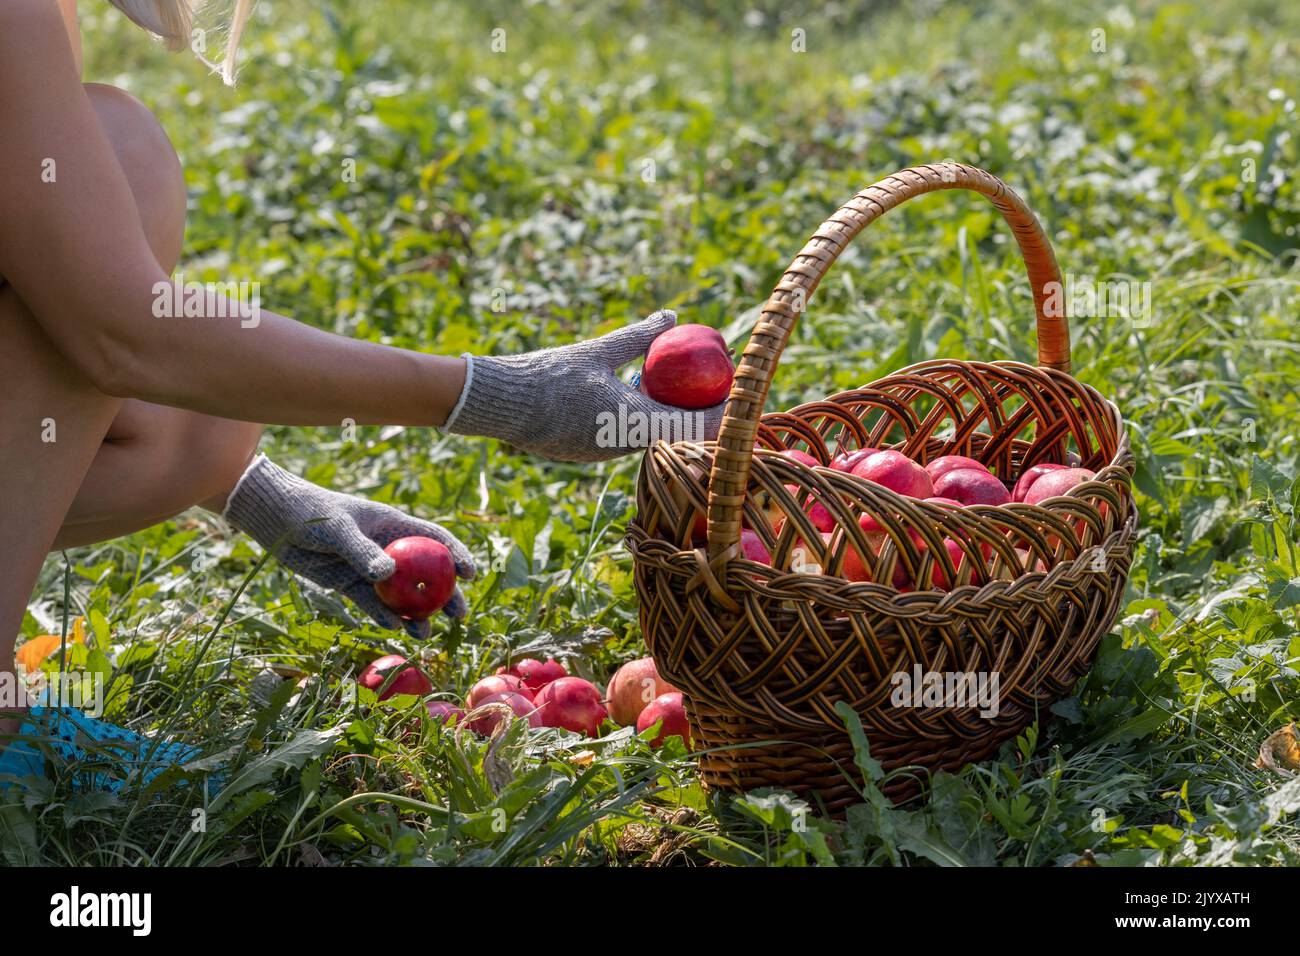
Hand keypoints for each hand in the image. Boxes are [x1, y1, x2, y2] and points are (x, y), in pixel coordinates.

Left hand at [223, 456, 474, 638]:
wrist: (275, 519)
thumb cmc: (310, 512)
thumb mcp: (337, 529)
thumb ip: (362, 552)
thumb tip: (387, 575)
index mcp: (392, 525)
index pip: (433, 539)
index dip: (454, 554)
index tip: (470, 574)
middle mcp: (386, 547)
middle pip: (424, 572)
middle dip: (443, 593)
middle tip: (459, 614)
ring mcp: (368, 567)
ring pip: (400, 594)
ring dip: (415, 612)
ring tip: (425, 631)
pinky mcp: (349, 583)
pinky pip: (372, 603)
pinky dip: (383, 615)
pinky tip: (395, 628)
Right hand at [441, 309, 726, 461]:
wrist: (499, 404)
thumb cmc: (549, 375)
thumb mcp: (599, 350)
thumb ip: (639, 335)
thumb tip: (672, 316)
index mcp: (634, 424)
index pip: (696, 427)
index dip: (724, 414)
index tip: (740, 395)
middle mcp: (625, 448)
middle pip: (678, 436)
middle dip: (700, 415)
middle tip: (717, 390)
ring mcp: (606, 455)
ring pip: (651, 438)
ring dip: (669, 418)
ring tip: (684, 394)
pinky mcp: (589, 454)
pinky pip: (626, 438)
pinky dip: (640, 420)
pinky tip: (639, 399)